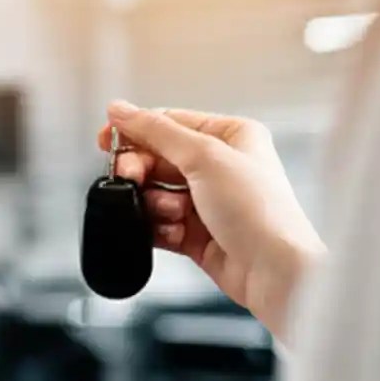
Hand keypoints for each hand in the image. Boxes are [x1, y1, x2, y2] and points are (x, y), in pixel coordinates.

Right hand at [98, 101, 325, 341]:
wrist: (274, 270)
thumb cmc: (259, 211)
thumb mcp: (204, 157)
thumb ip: (156, 132)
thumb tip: (120, 110)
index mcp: (231, 136)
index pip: (170, 124)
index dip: (135, 131)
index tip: (105, 139)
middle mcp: (220, 167)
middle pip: (157, 159)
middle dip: (142, 172)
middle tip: (131, 178)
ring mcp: (207, 202)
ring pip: (155, 194)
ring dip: (156, 204)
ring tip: (174, 213)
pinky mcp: (196, 234)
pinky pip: (159, 225)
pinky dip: (160, 229)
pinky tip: (176, 232)